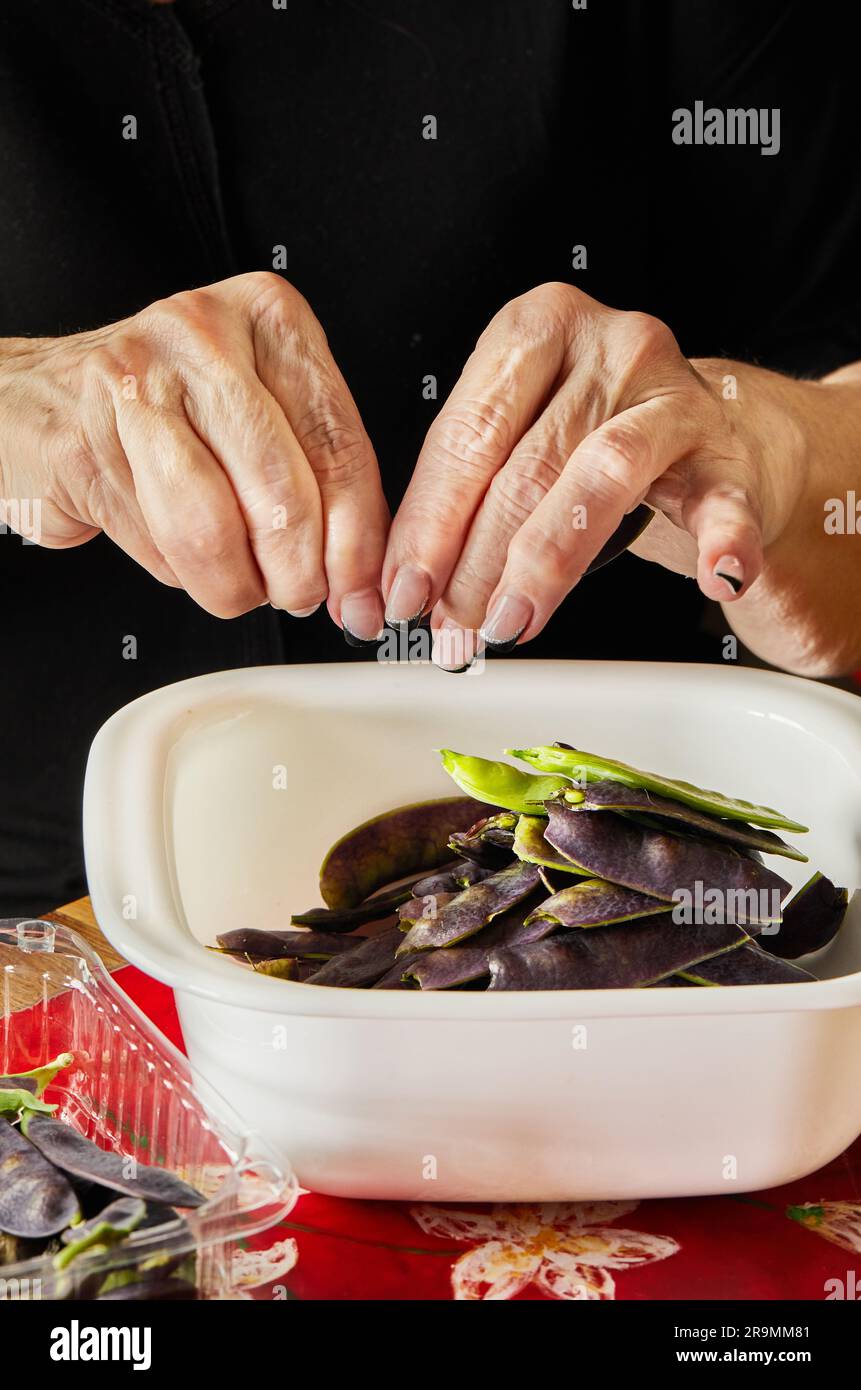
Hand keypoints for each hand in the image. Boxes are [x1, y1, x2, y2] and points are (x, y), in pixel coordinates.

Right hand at [0, 272, 388, 631]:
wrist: (38, 399)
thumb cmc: (165, 409)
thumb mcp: (261, 415)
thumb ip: (318, 479)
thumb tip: (361, 576)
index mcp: (269, 317)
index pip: (339, 444)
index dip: (356, 540)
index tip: (361, 590)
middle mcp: (204, 336)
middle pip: (282, 492)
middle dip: (297, 573)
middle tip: (296, 597)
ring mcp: (136, 383)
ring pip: (213, 526)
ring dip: (234, 584)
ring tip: (238, 587)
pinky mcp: (83, 440)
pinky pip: (154, 540)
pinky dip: (176, 571)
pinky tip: (174, 549)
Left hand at [383, 282, 833, 669]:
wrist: (706, 429)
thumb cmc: (594, 430)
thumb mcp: (521, 433)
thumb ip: (466, 494)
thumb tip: (407, 585)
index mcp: (537, 328)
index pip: (467, 435)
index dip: (428, 524)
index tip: (403, 590)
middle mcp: (607, 348)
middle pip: (525, 465)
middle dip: (476, 562)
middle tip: (450, 625)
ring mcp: (672, 396)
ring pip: (599, 479)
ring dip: (546, 563)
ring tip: (511, 620)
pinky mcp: (727, 450)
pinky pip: (722, 500)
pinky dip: (721, 539)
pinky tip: (713, 575)